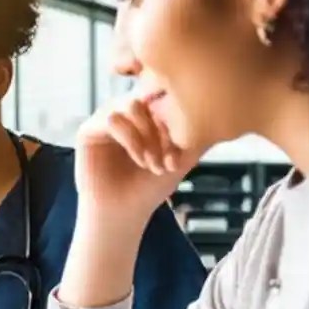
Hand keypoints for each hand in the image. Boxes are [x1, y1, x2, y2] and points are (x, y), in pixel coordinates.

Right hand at [74, 94, 203, 227]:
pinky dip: (131, 139)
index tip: (180, 150)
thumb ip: (198, 133)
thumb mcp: (183, 156)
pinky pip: (112, 118)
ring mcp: (104, 120)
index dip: (175, 117)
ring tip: (153, 163)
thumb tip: (220, 110)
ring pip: (131, 105)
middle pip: (148, 96)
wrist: (124, 213)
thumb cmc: (150, 188)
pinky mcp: (88, 131)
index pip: (162, 95)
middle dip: (162, 128)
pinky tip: (140, 160)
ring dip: (147, 135)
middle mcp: (123, 113)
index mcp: (144, 114)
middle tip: (168, 158)